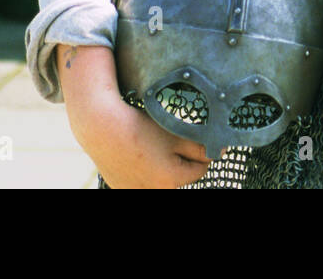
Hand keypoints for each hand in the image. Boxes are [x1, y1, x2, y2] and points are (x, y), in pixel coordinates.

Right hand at [56, 44, 210, 188]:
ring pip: (161, 181)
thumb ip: (201, 146)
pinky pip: (141, 183)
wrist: (101, 129)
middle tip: (167, 141)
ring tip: (151, 149)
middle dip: (180, 161)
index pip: (199, 170)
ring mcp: (136, 192)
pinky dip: (144, 172)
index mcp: (171, 180)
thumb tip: (220, 153)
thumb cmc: (141, 129)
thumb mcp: (176, 134)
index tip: (188, 139)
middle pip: (180, 177)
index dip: (199, 152)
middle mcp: (154, 192)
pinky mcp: (121, 189)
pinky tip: (137, 156)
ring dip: (163, 168)